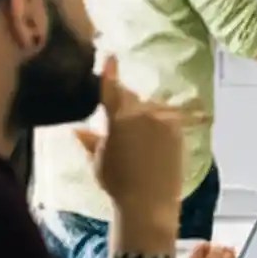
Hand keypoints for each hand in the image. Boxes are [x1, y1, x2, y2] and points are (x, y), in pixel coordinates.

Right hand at [74, 57, 205, 223]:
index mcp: (119, 118)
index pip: (110, 89)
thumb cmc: (118, 183)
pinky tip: (165, 128)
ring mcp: (163, 119)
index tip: (111, 56)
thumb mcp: (99, 161)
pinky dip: (163, 119)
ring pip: (151, 107)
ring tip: (140, 137)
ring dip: (144, 114)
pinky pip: (170, 115)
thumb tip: (76, 130)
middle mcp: (143, 113)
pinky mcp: (179, 128)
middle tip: (122, 120)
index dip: (109, 72)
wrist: (149, 201)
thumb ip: (91, 141)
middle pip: (131, 98)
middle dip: (125, 102)